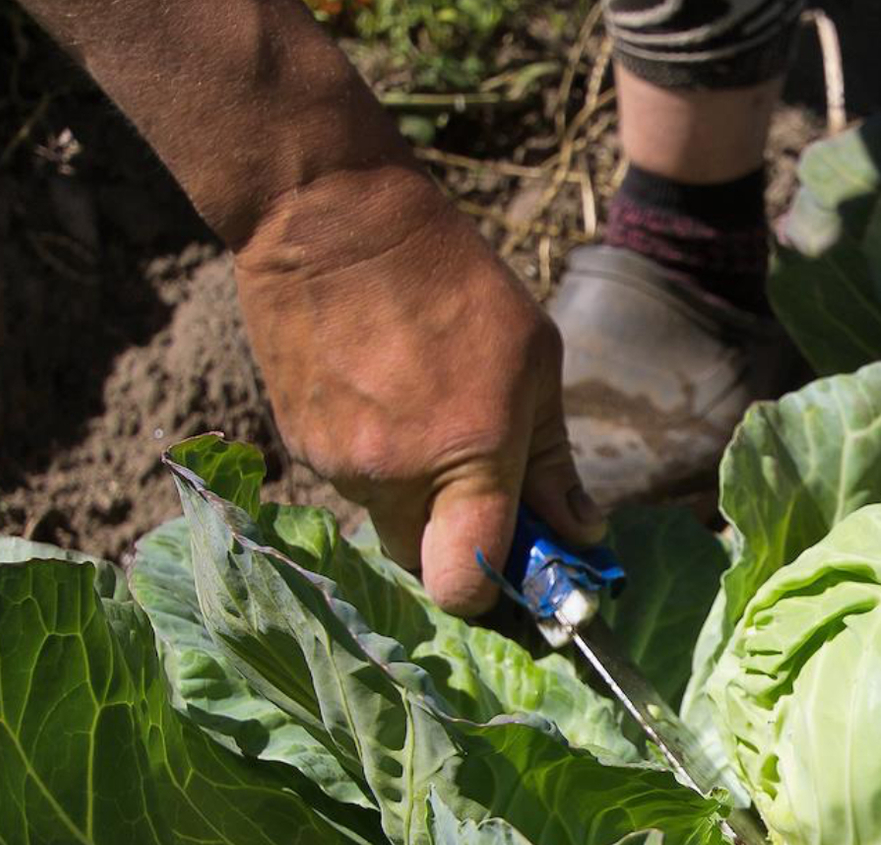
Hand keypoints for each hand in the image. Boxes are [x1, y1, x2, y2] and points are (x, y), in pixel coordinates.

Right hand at [233, 171, 604, 614]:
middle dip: (459, 548)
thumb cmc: (449, 278)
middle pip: (426, 568)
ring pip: (388, 522)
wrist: (329, 218)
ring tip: (431, 417)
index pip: (467, 582)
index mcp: (469, 456)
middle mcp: (396, 475)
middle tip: (485, 498)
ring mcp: (338, 464)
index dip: (493, 590)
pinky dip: (377, 463)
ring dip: (418, 498)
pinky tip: (389, 399)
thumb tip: (581, 531)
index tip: (518, 570)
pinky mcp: (299, 444)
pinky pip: (351, 482)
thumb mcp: (533, 357)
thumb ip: (552, 458)